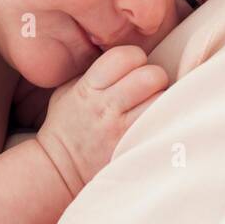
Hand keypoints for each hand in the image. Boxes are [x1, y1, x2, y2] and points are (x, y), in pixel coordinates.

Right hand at [36, 46, 170, 193]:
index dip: (134, 58)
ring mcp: (122, 131)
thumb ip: (95, 70)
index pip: (125, 56)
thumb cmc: (67, 125)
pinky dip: (165, 120)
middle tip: (148, 88)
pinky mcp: (134, 148)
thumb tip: (128, 55)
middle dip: (154, 77)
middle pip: (151, 75)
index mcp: (89, 88)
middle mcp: (107, 108)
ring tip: (152, 106)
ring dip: (162, 99)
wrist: (59, 169)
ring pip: (162, 99)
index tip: (132, 69)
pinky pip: (163, 125)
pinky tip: (156, 122)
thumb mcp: (69, 89)